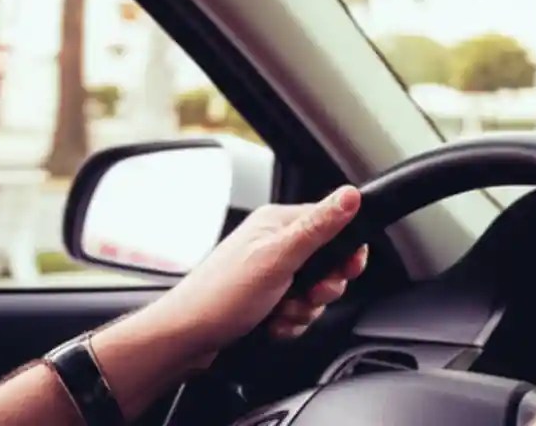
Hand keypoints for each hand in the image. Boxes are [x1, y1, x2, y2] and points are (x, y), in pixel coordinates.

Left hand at [143, 185, 367, 361]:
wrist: (184, 339)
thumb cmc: (220, 296)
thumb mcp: (277, 258)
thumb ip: (318, 228)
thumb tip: (350, 195)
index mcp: (278, 224)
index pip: (333, 223)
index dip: (346, 249)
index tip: (347, 268)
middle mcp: (276, 245)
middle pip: (329, 263)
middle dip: (323, 287)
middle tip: (308, 294)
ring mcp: (271, 274)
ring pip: (316, 292)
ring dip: (304, 309)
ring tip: (282, 312)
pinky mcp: (267, 300)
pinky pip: (299, 311)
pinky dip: (291, 323)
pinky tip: (273, 324)